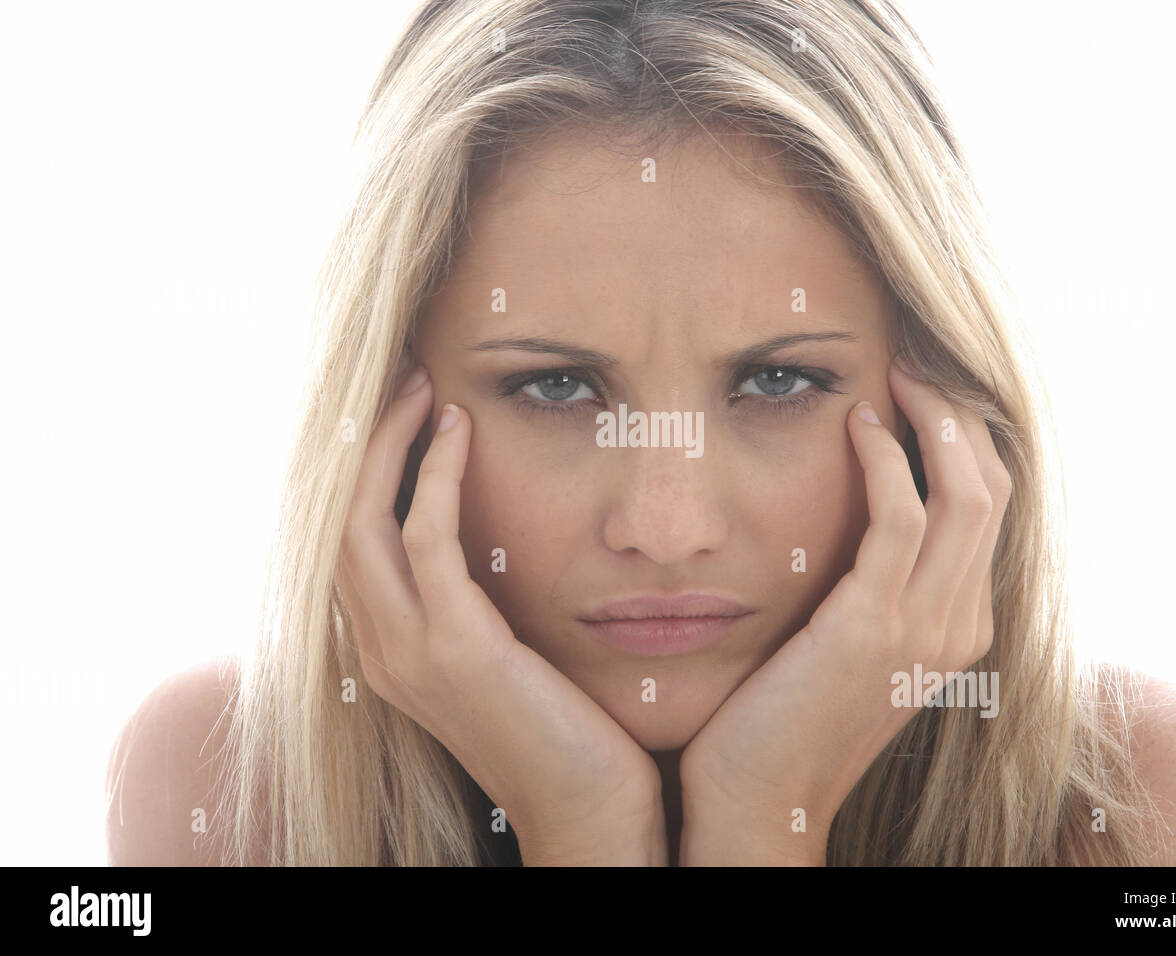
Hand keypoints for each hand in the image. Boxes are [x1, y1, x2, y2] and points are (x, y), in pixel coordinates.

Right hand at [338, 358, 667, 864]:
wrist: (591, 814)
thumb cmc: (565, 733)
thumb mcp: (505, 661)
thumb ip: (477, 609)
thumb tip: (488, 551)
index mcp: (390, 654)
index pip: (349, 544)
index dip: (365, 472)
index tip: (399, 414)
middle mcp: (382, 652)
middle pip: (337, 521)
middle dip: (366, 445)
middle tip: (403, 381)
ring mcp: (409, 653)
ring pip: (363, 520)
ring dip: (390, 443)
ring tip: (422, 386)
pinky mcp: (456, 649)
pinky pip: (425, 536)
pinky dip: (436, 473)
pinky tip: (460, 428)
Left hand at [678, 357, 1012, 864]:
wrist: (763, 803)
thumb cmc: (789, 717)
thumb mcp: (851, 646)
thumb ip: (873, 588)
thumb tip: (861, 517)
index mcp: (959, 626)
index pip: (990, 508)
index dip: (967, 439)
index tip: (924, 391)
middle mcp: (958, 625)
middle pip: (994, 488)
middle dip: (960, 415)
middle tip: (915, 363)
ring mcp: (923, 630)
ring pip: (966, 494)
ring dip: (934, 421)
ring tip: (895, 376)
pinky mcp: (872, 627)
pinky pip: (901, 517)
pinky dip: (888, 459)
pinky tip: (856, 425)